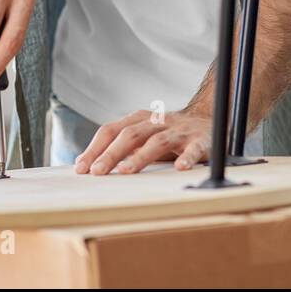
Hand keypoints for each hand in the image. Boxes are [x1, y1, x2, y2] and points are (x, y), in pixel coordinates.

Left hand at [74, 109, 213, 174]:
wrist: (208, 120)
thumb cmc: (169, 135)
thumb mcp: (144, 136)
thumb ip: (122, 148)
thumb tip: (90, 165)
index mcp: (140, 119)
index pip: (112, 130)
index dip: (95, 148)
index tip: (82, 167)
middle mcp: (157, 122)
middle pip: (131, 134)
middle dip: (112, 153)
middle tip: (97, 172)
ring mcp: (179, 130)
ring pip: (157, 141)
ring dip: (140, 156)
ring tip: (126, 171)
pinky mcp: (200, 140)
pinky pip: (193, 149)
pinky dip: (187, 157)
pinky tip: (180, 167)